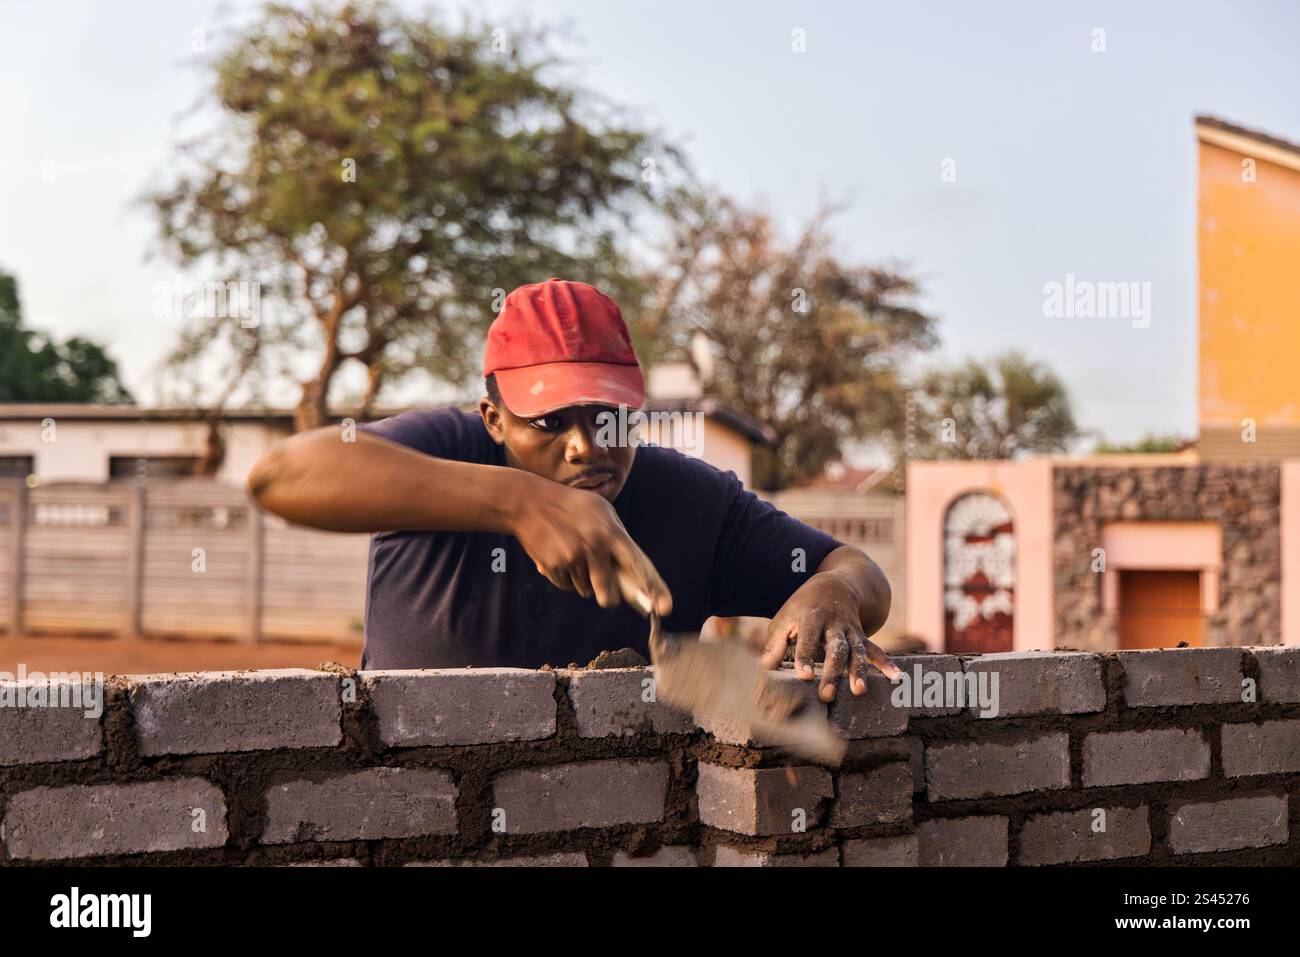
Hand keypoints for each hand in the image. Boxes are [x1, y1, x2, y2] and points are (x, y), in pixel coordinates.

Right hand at [507, 474, 672, 615]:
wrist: (528, 503)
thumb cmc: (570, 506)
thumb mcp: (600, 510)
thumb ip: (617, 536)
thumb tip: (632, 569)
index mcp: (610, 531)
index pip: (638, 565)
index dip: (653, 588)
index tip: (666, 608)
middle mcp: (594, 546)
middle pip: (609, 593)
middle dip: (609, 597)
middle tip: (607, 596)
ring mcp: (573, 558)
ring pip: (587, 589)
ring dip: (583, 581)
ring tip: (572, 554)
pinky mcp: (554, 566)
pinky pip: (567, 585)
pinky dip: (566, 577)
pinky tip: (558, 556)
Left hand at [760, 570, 898, 701]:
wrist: (833, 587)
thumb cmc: (801, 608)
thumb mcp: (784, 619)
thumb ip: (775, 644)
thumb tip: (763, 669)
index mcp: (811, 618)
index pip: (807, 639)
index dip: (805, 657)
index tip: (805, 676)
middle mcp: (834, 624)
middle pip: (835, 649)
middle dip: (832, 672)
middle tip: (827, 695)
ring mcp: (851, 630)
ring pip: (857, 651)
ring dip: (859, 671)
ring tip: (859, 691)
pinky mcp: (862, 636)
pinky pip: (875, 650)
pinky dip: (886, 663)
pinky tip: (896, 678)